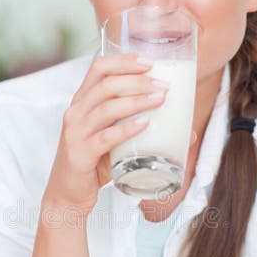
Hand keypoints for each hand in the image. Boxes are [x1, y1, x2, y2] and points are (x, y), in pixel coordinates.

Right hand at [44, 53, 170, 215]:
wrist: (67, 195)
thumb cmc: (93, 165)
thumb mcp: (114, 141)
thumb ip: (143, 132)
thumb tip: (188, 133)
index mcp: (81, 102)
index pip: (98, 68)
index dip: (124, 61)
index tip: (150, 62)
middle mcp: (76, 113)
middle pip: (106, 84)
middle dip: (138, 80)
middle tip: (163, 85)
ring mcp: (76, 133)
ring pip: (107, 107)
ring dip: (137, 100)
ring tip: (160, 99)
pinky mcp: (80, 154)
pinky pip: (105, 137)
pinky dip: (126, 128)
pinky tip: (144, 124)